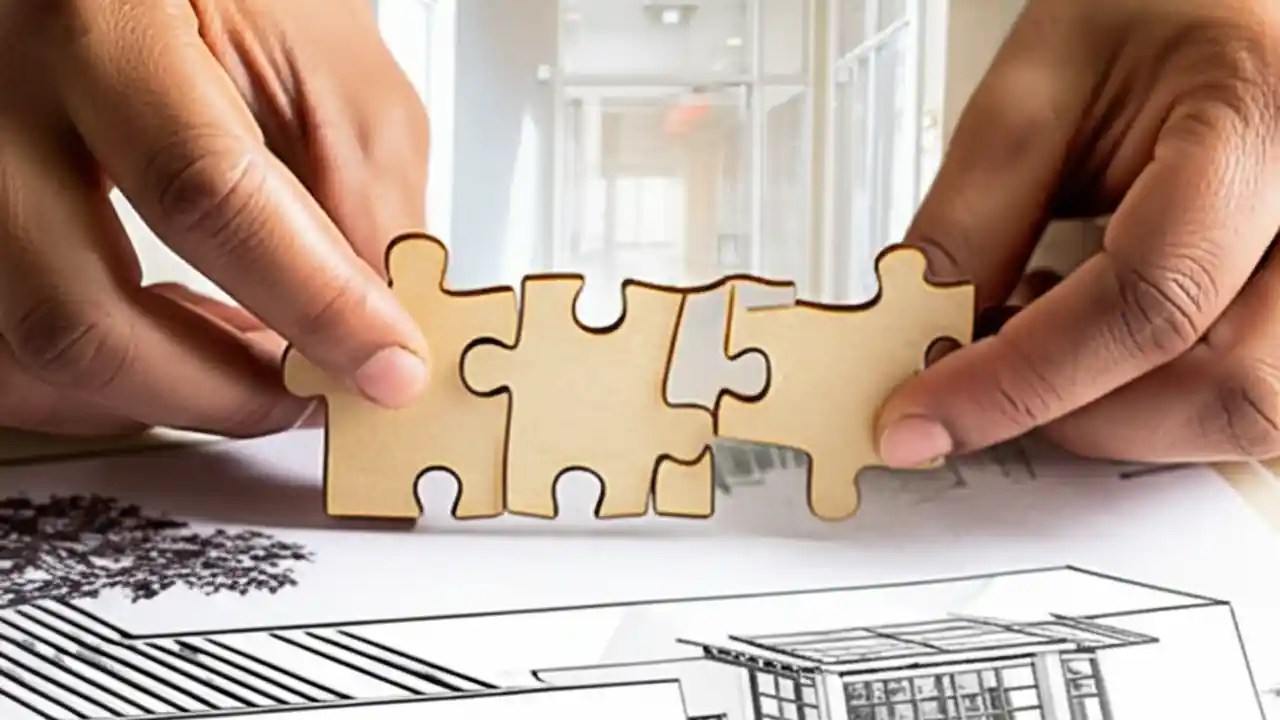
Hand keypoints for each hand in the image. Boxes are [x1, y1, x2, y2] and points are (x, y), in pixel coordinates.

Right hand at [0, 0, 429, 436]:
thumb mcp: (327, 61)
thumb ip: (362, 194)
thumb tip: (376, 330)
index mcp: (100, 20)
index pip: (204, 193)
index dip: (311, 303)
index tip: (386, 365)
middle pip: (78, 312)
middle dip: (221, 390)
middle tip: (310, 393)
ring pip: (24, 357)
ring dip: (156, 395)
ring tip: (249, 366)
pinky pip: (4, 351)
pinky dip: (99, 380)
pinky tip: (170, 343)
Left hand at [876, 0, 1279, 464]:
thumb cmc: (1162, 6)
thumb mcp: (1040, 86)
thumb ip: (975, 218)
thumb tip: (920, 342)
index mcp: (1264, 125)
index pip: (1147, 302)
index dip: (1015, 384)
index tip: (917, 418)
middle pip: (1225, 390)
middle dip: (1072, 410)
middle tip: (969, 377)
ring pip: (1249, 414)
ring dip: (1117, 411)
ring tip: (1041, 333)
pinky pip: (1252, 396)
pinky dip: (1155, 399)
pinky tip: (1097, 342)